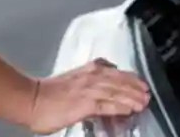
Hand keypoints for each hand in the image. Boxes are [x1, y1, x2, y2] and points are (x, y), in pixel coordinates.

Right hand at [25, 58, 149, 134]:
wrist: (31, 99)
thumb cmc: (49, 92)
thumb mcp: (74, 78)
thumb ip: (90, 76)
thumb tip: (106, 76)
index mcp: (90, 69)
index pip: (117, 72)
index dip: (131, 78)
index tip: (142, 84)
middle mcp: (93, 76)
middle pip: (121, 81)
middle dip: (136, 87)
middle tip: (148, 94)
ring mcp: (90, 90)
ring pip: (118, 92)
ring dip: (133, 98)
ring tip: (143, 103)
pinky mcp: (86, 104)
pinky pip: (108, 105)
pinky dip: (121, 106)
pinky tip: (130, 110)